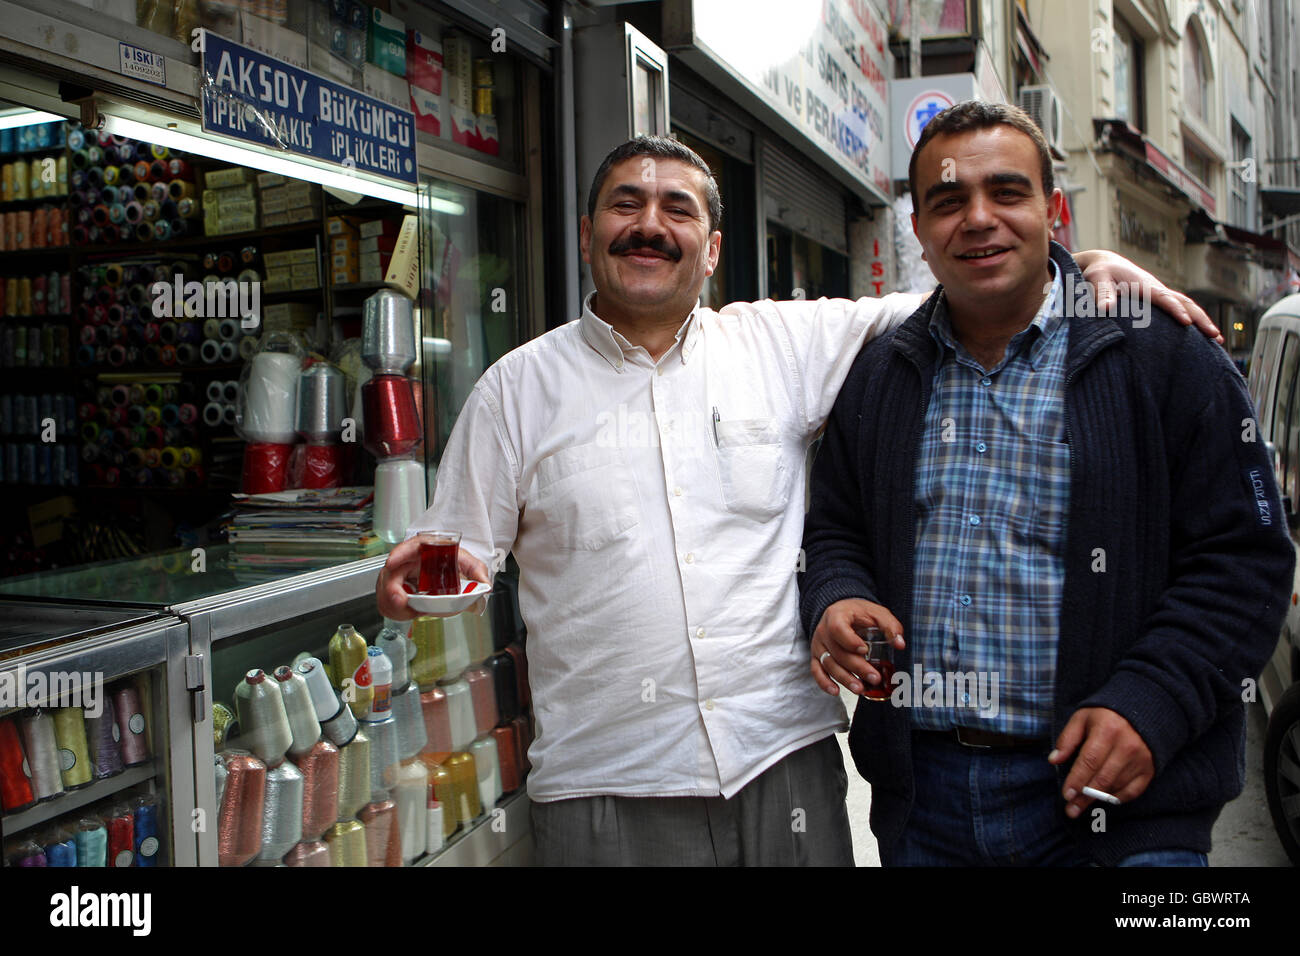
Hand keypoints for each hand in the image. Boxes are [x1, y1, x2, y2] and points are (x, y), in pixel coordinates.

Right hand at [375, 537, 490, 619]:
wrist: (450, 575)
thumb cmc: (453, 563)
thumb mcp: (468, 564)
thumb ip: (477, 570)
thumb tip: (484, 583)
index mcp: (425, 549)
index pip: (409, 546)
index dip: (399, 554)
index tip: (392, 562)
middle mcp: (408, 561)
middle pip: (391, 573)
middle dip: (391, 591)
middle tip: (401, 603)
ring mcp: (399, 576)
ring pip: (385, 590)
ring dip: (394, 605)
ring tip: (411, 612)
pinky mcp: (395, 590)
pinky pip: (386, 601)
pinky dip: (395, 611)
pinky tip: (408, 612)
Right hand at [810, 598, 904, 695]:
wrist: (842, 612)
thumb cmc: (860, 613)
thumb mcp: (876, 613)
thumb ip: (889, 626)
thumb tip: (900, 644)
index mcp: (836, 615)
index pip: (838, 629)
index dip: (850, 641)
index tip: (865, 650)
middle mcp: (823, 631)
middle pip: (837, 652)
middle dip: (857, 667)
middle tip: (875, 678)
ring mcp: (818, 645)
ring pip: (828, 664)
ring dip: (845, 679)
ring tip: (861, 689)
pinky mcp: (816, 657)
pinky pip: (817, 671)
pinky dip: (824, 683)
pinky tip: (836, 691)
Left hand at [1048, 707, 1153, 817]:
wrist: (1142, 711)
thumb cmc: (1105, 716)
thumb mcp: (1082, 719)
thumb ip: (1067, 739)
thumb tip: (1053, 760)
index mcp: (1107, 730)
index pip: (1090, 761)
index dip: (1077, 780)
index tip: (1066, 795)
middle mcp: (1127, 746)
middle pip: (1102, 778)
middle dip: (1084, 797)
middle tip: (1071, 810)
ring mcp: (1141, 759)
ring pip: (1116, 786)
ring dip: (1098, 800)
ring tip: (1081, 807)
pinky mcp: (1149, 769)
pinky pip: (1132, 791)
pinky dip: (1117, 798)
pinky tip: (1103, 800)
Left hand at [1075, 249, 1221, 342]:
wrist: (1106, 264)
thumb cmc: (1100, 273)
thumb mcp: (1096, 279)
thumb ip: (1101, 292)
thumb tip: (1105, 309)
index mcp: (1145, 285)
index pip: (1164, 298)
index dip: (1175, 309)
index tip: (1186, 323)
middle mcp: (1158, 289)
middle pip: (1185, 302)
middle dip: (1200, 318)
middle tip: (1215, 336)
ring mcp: (1160, 295)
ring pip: (1187, 306)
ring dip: (1202, 321)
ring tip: (1217, 340)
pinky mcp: (1158, 302)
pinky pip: (1180, 309)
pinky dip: (1193, 320)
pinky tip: (1200, 337)